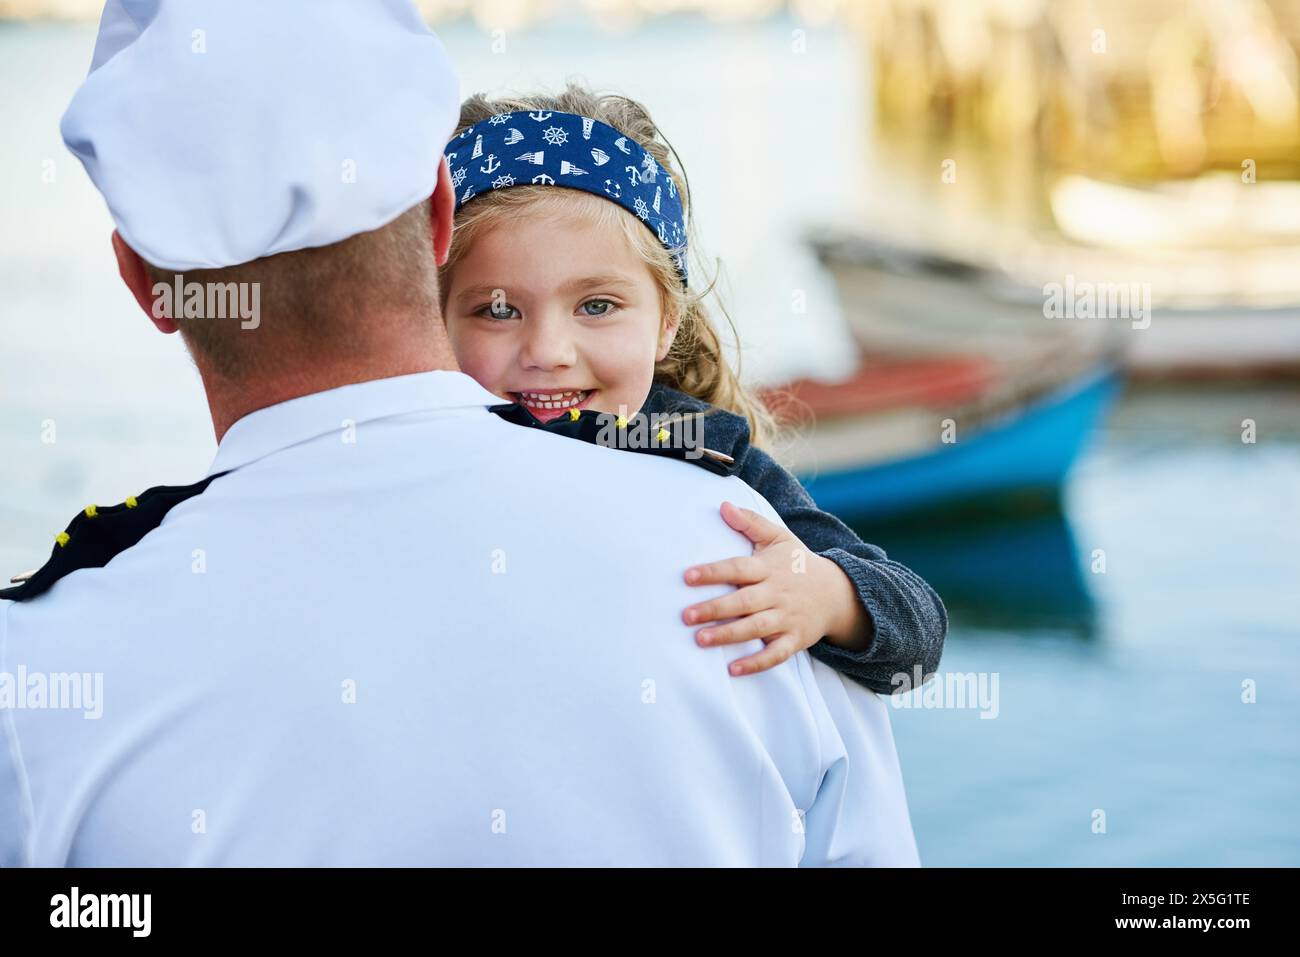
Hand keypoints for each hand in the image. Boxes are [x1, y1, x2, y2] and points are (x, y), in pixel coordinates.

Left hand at [682, 501, 850, 675]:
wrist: (838, 592)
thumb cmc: (798, 563)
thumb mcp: (779, 538)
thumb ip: (751, 523)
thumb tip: (724, 505)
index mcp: (768, 568)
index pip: (738, 568)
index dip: (713, 572)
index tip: (687, 576)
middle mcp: (776, 593)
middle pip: (743, 601)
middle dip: (715, 609)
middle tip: (686, 615)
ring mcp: (786, 618)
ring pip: (755, 628)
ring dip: (728, 635)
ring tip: (700, 640)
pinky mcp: (795, 639)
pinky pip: (775, 654)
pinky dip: (756, 663)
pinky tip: (733, 670)